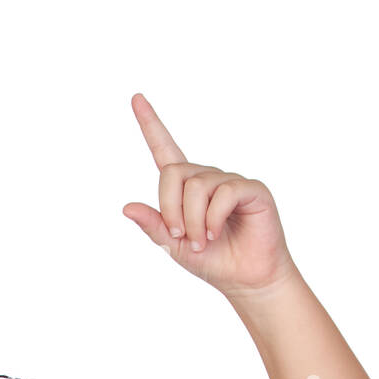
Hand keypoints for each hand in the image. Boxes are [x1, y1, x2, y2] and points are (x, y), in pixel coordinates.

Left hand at [123, 92, 297, 300]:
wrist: (246, 279)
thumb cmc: (214, 261)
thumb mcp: (175, 247)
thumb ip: (154, 226)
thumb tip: (127, 207)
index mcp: (186, 189)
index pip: (165, 150)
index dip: (151, 125)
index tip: (136, 98)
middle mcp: (208, 179)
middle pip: (174, 172)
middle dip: (170, 207)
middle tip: (179, 236)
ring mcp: (230, 181)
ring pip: (197, 186)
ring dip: (193, 220)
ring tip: (203, 241)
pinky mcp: (251, 189)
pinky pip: (224, 193)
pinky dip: (213, 217)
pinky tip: (215, 233)